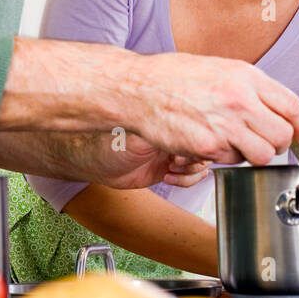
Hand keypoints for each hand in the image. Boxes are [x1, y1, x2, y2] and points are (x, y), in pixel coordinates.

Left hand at [66, 131, 210, 189]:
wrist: (94, 163)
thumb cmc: (110, 141)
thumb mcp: (139, 135)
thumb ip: (165, 131)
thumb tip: (189, 127)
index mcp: (169, 117)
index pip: (199, 124)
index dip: (200, 137)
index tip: (191, 146)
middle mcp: (173, 132)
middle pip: (204, 142)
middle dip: (198, 154)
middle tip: (178, 160)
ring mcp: (173, 150)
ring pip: (201, 161)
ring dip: (192, 169)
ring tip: (173, 168)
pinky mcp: (169, 168)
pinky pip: (191, 176)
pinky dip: (186, 180)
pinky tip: (169, 177)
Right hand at [119, 52, 298, 165]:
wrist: (137, 88)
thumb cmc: (172, 76)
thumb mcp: (219, 68)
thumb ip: (249, 87)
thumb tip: (274, 107)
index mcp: (246, 77)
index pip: (293, 107)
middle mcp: (240, 100)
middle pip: (283, 136)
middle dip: (278, 145)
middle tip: (264, 143)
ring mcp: (225, 124)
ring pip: (262, 155)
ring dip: (252, 155)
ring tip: (235, 145)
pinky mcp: (208, 146)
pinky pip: (231, 162)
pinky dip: (224, 158)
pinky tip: (209, 143)